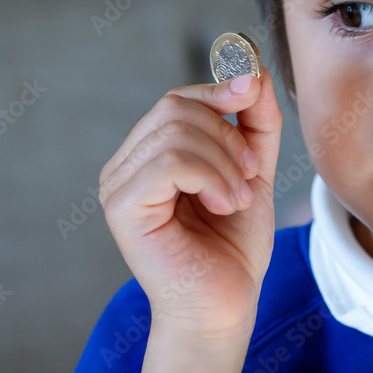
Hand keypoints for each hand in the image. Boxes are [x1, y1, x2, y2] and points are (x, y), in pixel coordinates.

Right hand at [98, 70, 281, 336]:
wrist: (226, 302)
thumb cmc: (233, 243)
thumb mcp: (253, 168)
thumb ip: (254, 121)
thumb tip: (253, 70)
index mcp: (149, 153)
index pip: (178, 98)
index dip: (220, 91)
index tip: (253, 98)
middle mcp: (126, 165)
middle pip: (176, 107)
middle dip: (228, 134)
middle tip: (250, 174)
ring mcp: (118, 185)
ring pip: (176, 132)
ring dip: (225, 162)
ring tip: (237, 199)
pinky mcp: (122, 207)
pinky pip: (170, 162)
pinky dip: (211, 177)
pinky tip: (224, 205)